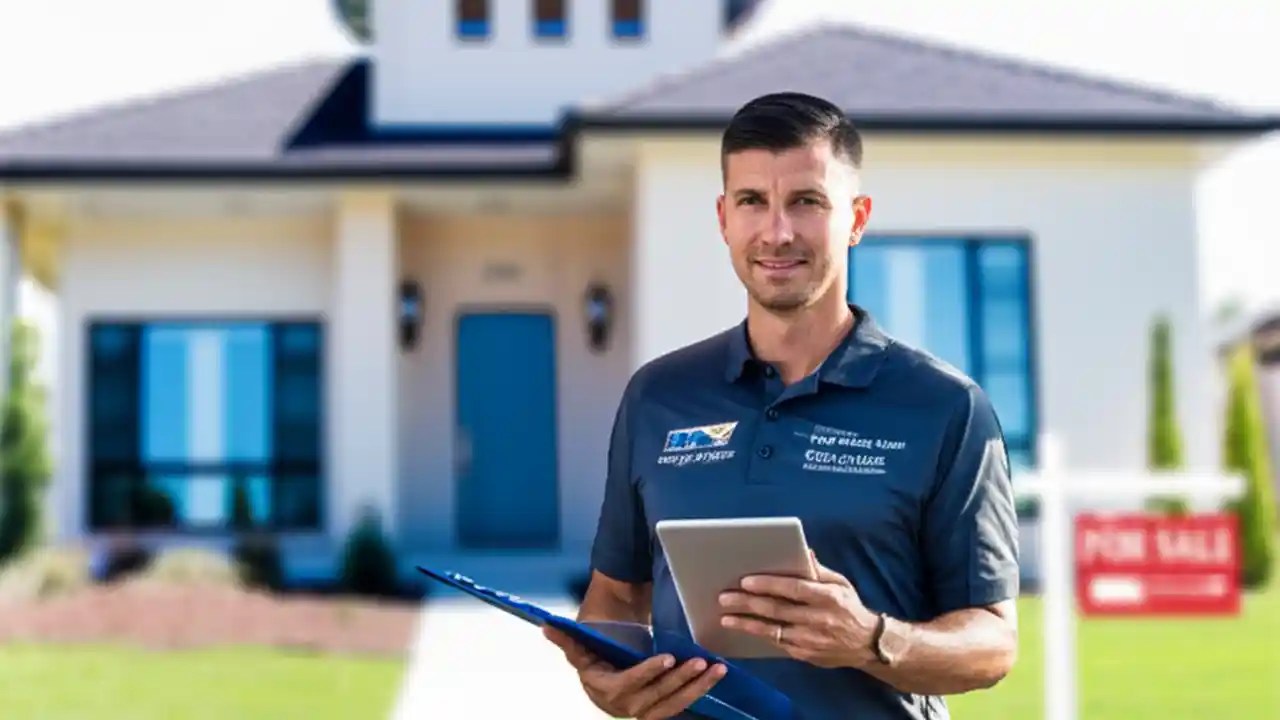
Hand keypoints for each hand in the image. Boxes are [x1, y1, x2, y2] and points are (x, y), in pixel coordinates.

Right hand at [543, 626, 726, 718]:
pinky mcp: (659, 708)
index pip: (626, 684)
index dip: (646, 674)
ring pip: (671, 704)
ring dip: (695, 688)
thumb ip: (568, 637)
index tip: (668, 658)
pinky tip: (715, 676)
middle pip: (654, 697)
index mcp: (603, 687)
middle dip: (678, 680)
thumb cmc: (596, 649)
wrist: (606, 667)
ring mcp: (642, 710)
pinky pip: (680, 704)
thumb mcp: (582, 641)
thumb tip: (546, 626)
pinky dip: (698, 691)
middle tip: (699, 661)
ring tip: (715, 668)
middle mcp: (623, 705)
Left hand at [718, 550, 879, 668]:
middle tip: (724, 597)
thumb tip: (802, 550)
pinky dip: (759, 635)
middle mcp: (818, 619)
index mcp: (828, 597)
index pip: (794, 589)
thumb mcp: (840, 583)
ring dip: (747, 624)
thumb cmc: (849, 608)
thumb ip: (818, 570)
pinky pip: (777, 644)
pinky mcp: (804, 655)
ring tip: (726, 617)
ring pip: (772, 631)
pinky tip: (744, 629)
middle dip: (748, 604)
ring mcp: (810, 640)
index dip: (769, 584)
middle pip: (777, 610)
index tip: (746, 581)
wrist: (867, 645)